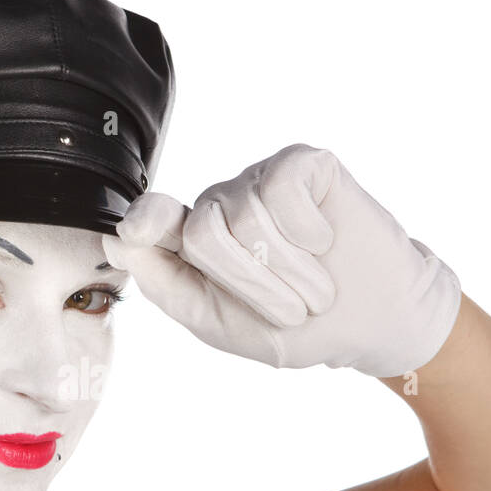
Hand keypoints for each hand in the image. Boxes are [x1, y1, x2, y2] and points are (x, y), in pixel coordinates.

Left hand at [101, 143, 462, 377]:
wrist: (373, 322)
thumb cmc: (298, 326)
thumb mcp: (222, 322)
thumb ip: (167, 284)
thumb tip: (117, 240)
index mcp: (192, 245)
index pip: (149, 222)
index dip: (141, 223)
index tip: (134, 230)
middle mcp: (219, 205)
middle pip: (202, 235)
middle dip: (254, 287)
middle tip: (293, 308)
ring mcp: (259, 180)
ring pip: (246, 218)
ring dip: (291, 272)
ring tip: (316, 286)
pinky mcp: (301, 164)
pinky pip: (283, 191)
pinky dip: (309, 233)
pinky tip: (326, 241)